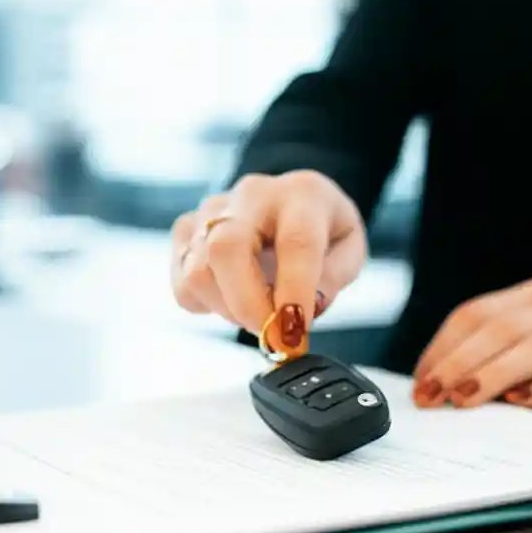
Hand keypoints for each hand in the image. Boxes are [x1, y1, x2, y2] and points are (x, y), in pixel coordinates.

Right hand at [169, 171, 366, 352]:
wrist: (288, 201)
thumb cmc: (320, 228)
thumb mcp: (348, 247)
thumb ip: (333, 276)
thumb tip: (300, 308)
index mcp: (302, 195)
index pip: (296, 241)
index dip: (294, 291)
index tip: (294, 333)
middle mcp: (252, 196)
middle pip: (227, 247)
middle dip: (247, 305)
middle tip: (269, 336)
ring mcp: (211, 211)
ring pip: (199, 270)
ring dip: (228, 309)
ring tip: (256, 312)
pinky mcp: (185, 230)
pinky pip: (183, 282)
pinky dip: (206, 304)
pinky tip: (231, 298)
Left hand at [412, 277, 531, 409]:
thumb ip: (506, 337)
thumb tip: (447, 375)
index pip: (476, 313)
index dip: (443, 346)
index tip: (419, 379)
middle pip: (500, 329)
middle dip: (458, 362)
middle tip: (429, 395)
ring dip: (494, 374)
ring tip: (462, 399)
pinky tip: (523, 402)